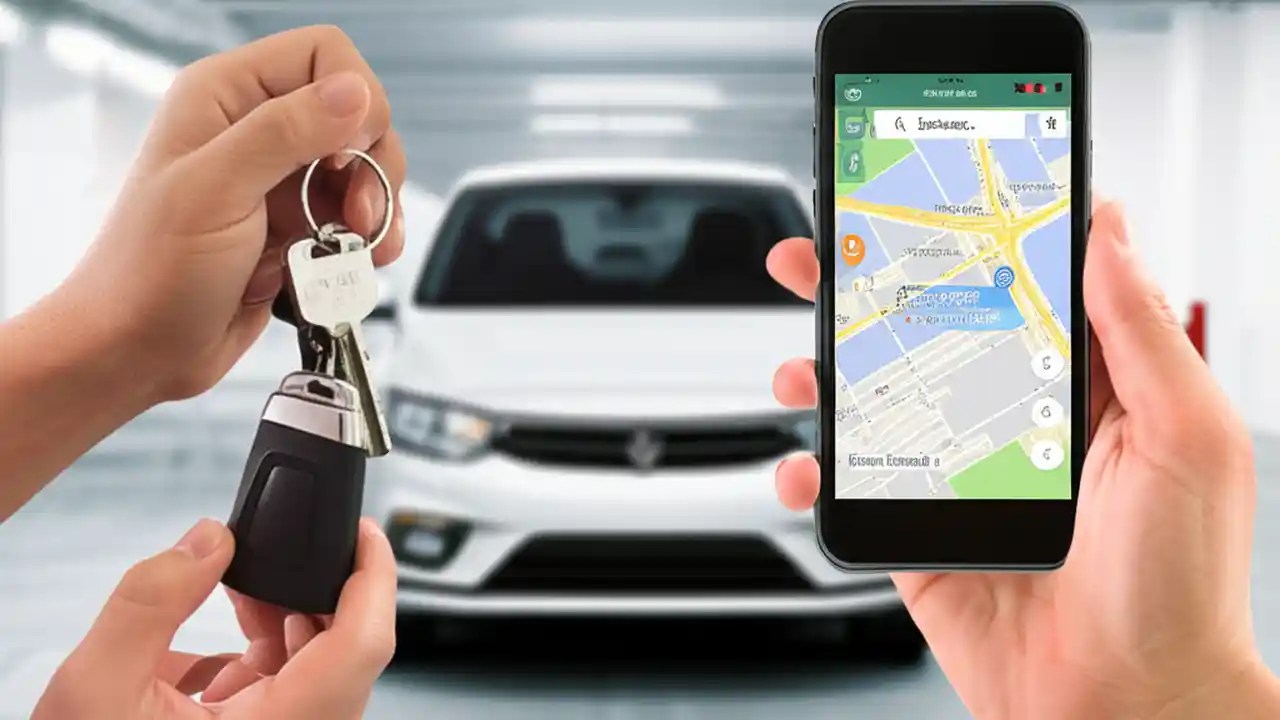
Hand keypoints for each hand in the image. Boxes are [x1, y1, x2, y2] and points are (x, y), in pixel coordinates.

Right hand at [32, 518, 395, 718]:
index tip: (363, 534)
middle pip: (342, 651)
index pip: (363, 645)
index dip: (374, 578)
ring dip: (281, 622)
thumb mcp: (97, 686)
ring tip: (237, 588)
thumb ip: (153, 603)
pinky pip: (281, 694)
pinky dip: (255, 659)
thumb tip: (210, 540)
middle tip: (276, 552)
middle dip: (312, 592)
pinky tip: (209, 649)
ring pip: (312, 671)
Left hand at [56, 25, 404, 401]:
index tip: (348, 155)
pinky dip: (367, 244)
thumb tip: (353, 95)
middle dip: (373, 167)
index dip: (354, 100)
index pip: (324, 56)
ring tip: (358, 247)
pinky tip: (353, 264)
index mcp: (225, 97)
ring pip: (365, 172)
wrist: (139, 351)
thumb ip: (284, 132)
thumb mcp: (216, 190)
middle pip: (359, 116)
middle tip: (359, 212)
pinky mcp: (296, 228)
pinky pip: (357, 221)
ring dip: (376, 211)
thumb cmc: (149, 273)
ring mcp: (279, 181)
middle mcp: (255, 131)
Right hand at [766, 203, 1279, 718]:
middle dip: (863, 290)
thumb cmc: (1182, 587)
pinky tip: (805, 467)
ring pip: (873, 401)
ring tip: (801, 370)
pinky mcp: (916, 530)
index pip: (1014, 288)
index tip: (922, 201)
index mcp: (1083, 388)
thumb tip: (1108, 228)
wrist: (1128, 706)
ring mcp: (958, 475)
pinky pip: (849, 489)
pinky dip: (810, 472)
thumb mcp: (1186, 438)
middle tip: (819, 256)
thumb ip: (1142, 331)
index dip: (965, 239)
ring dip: (822, 375)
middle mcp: (1012, 421)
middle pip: (924, 333)